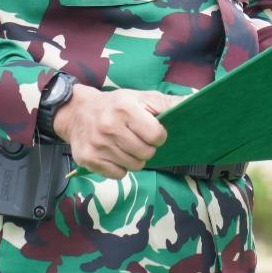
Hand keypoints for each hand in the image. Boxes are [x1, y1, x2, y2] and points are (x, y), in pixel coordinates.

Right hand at [51, 85, 180, 178]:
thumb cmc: (116, 105)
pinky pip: (119, 175)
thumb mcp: (141, 97)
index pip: (156, 135)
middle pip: (146, 153)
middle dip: (147, 148)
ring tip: (126, 145)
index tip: (152, 132)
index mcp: (125, 108)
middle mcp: (109, 126)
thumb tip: (194, 102)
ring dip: (135, 159)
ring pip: (134, 166)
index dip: (159, 136)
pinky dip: (121, 167)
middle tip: (138, 139)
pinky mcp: (89, 160)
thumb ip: (167, 102)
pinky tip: (114, 153)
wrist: (77, 112)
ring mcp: (98, 145)